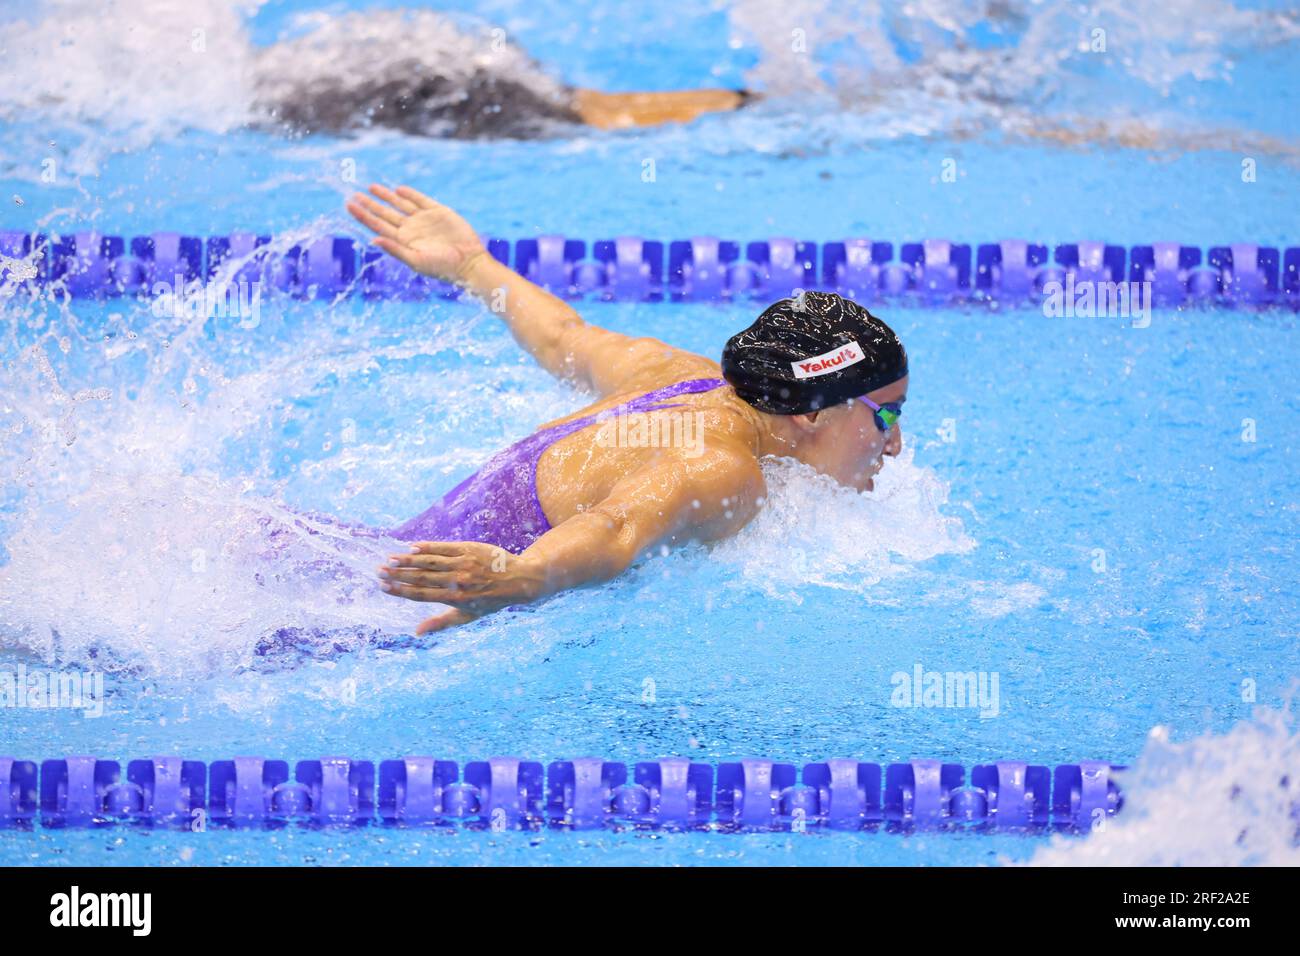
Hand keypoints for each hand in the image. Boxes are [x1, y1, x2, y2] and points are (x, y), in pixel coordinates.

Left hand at [345, 184, 487, 284]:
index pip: (378, 225)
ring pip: (400, 204)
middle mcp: (411, 230)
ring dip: (386, 196)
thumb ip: (395, 249)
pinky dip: (410, 194)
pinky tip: (399, 189)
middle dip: (370, 204)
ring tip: (371, 187)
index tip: (349, 204)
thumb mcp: (416, 261)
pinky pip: (420, 200)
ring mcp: (423, 220)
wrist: (469, 262)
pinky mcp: (438, 212)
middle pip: (385, 213)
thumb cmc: (442, 267)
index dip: (363, 215)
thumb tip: (373, 240)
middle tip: (354, 194)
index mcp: (402, 241)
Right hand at [378, 542, 543, 634]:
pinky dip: (428, 547)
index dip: (401, 590)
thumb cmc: (490, 601)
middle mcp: (458, 581)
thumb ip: (441, 623)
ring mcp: (463, 564)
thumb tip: (417, 632)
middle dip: (399, 574)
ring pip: (430, 561)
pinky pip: (445, 547)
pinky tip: (412, 546)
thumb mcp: (468, 617)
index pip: (422, 594)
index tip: (383, 587)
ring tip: (390, 558)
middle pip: (422, 577)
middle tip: (379, 571)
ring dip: (408, 559)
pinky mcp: (469, 549)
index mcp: (455, 599)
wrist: (518, 580)